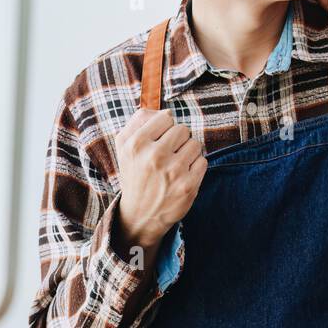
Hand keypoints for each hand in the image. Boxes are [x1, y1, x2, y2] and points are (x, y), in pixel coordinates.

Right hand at [113, 108, 206, 249]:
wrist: (140, 215)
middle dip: (178, 141)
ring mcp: (173, 171)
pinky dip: (195, 168)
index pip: (166, 117)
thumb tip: (164, 112)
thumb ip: (139, 121)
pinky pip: (203, 161)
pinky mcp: (188, 185)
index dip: (165, 129)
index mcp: (136, 144)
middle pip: (183, 129)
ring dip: (188, 154)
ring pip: (195, 144)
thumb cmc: (135, 175)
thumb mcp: (124, 147)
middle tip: (167, 156)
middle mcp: (153, 156)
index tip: (158, 142)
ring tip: (175, 167)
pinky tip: (182, 177)